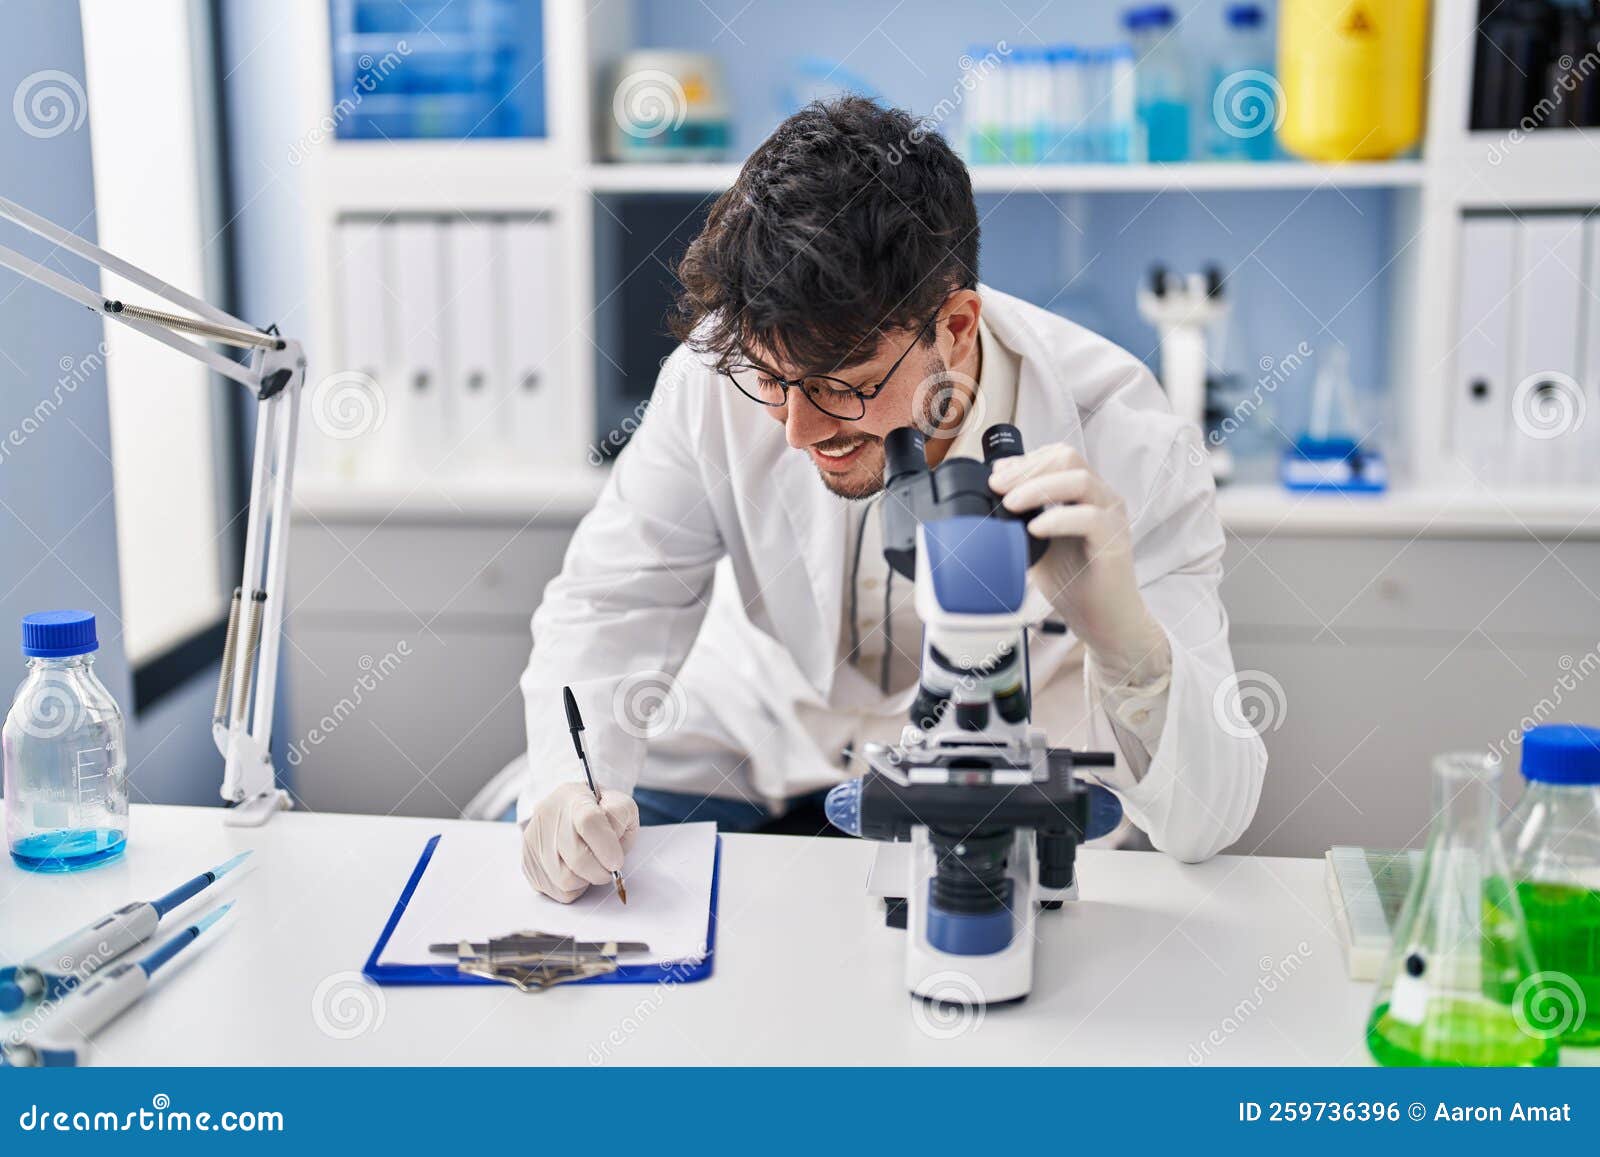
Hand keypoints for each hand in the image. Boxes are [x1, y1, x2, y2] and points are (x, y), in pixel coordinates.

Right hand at [520, 782, 639, 902]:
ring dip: (586, 879)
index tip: (617, 862)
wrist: (568, 810)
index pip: (589, 822)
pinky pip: (557, 891)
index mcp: (575, 798)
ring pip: (566, 879)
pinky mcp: (527, 863)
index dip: (606, 846)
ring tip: (590, 864)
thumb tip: (612, 849)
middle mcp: (548, 817)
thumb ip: (621, 819)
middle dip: (601, 870)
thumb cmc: (598, 811)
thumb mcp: (619, 805)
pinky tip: (575, 870)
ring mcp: (534, 841)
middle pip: (578, 858)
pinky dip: (573, 888)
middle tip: (609, 866)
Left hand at [988, 444, 1168, 683]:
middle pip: (1067, 458)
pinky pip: (1090, 518)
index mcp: (1084, 493)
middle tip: (996, 486)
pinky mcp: (1115, 542)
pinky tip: (1035, 530)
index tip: (995, 476)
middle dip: (1026, 469)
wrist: (1102, 621)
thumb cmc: (1073, 581)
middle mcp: (1102, 498)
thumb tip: (983, 504)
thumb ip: (1019, 520)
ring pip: (1079, 481)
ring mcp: (1111, 517)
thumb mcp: (1036, 543)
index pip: (1056, 456)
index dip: (1024, 460)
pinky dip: (1058, 519)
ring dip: (1039, 487)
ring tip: (1011, 504)